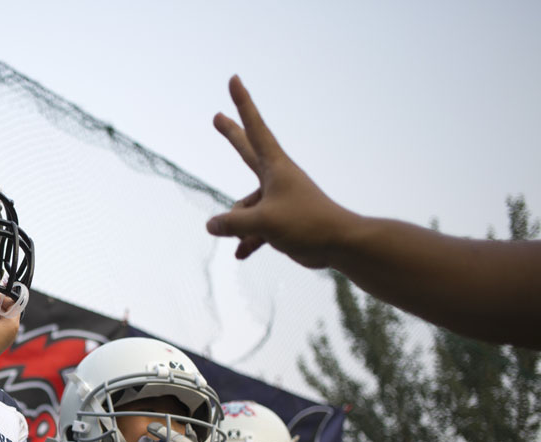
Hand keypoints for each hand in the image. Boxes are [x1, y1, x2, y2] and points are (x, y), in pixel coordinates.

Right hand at [206, 76, 357, 265]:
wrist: (338, 244)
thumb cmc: (305, 224)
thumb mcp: (263, 222)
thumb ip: (232, 223)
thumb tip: (211, 225)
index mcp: (275, 167)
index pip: (255, 128)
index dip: (242, 104)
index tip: (234, 80)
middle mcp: (275, 178)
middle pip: (246, 151)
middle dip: (231, 136)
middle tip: (217, 117)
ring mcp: (277, 199)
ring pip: (245, 208)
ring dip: (239, 226)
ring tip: (242, 241)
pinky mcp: (281, 221)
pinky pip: (255, 229)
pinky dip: (248, 241)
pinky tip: (242, 254)